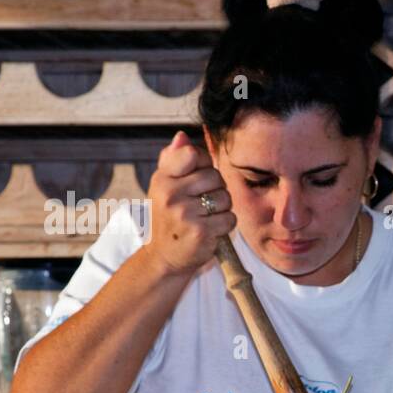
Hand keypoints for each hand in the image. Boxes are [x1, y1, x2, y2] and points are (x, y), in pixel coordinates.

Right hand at [142, 131, 236, 275]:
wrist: (164, 256)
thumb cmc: (169, 217)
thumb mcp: (165, 186)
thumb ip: (174, 160)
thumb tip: (182, 136)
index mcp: (162, 179)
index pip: (193, 154)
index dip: (204, 165)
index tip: (197, 180)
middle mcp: (170, 194)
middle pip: (216, 177)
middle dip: (216, 190)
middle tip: (201, 205)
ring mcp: (185, 213)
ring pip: (226, 198)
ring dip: (222, 209)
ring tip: (205, 218)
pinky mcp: (201, 232)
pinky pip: (230, 219)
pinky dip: (225, 226)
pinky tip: (210, 230)